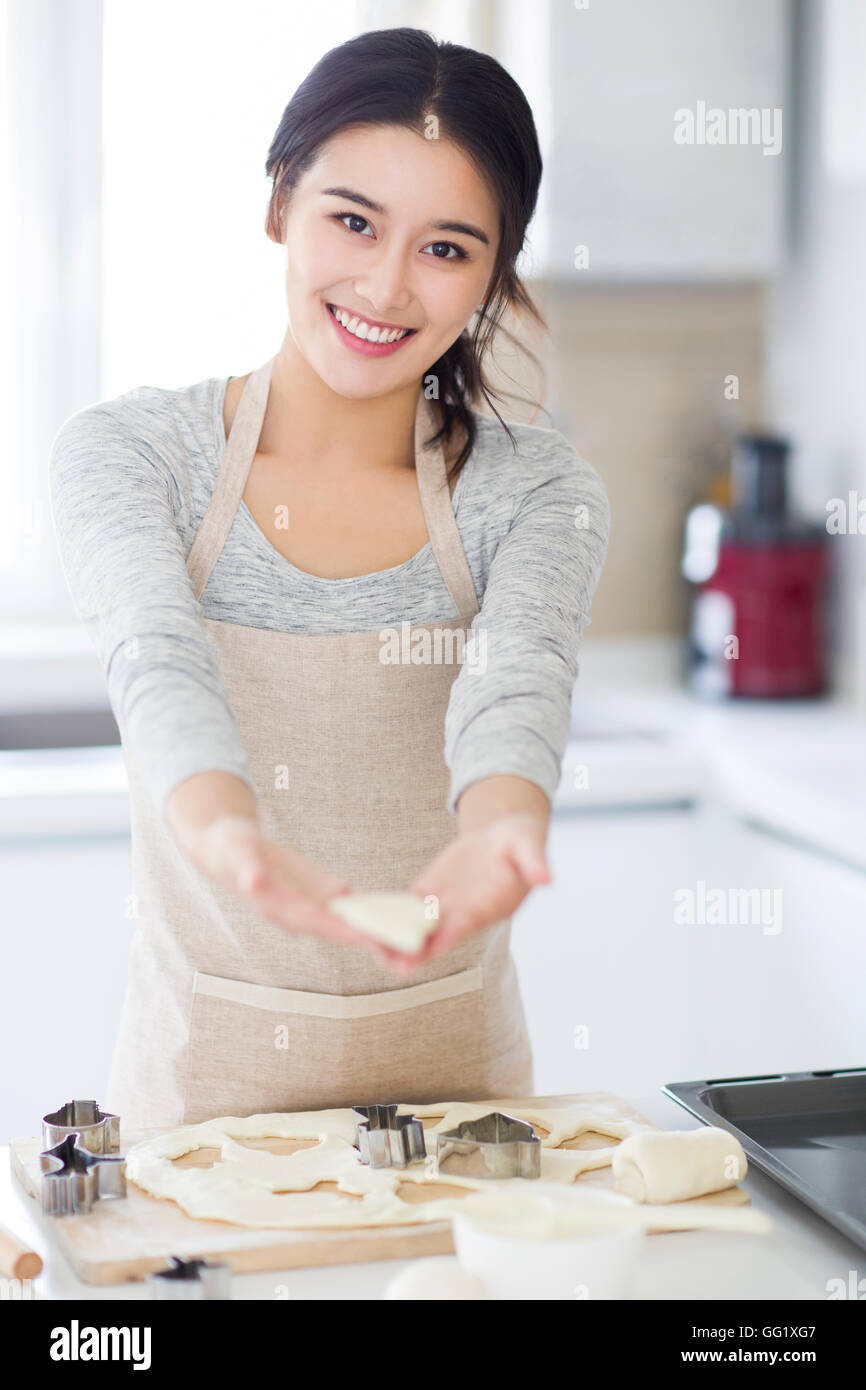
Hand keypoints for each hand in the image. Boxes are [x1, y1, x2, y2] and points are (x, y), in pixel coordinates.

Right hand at [191, 814, 393, 962]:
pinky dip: (369, 911)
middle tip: (405, 944)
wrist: (228, 846)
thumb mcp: (235, 853)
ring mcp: (309, 905)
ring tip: (409, 935)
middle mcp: (297, 913)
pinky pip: (347, 905)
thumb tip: (254, 882)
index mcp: (278, 907)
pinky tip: (394, 913)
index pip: (316, 923)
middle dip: (369, 937)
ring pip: (346, 922)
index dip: (343, 931)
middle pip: (338, 929)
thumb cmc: (230, 849)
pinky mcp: (317, 893)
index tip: (372, 938)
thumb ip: (246, 869)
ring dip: (374, 931)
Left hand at [378, 813, 550, 975]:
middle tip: (391, 965)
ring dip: (396, 937)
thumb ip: (536, 862)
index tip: (427, 954)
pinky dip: (387, 913)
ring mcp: (446, 903)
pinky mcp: (430, 891)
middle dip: (415, 951)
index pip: (466, 926)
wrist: (504, 834)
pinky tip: (366, 919)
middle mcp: (465, 911)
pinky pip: (405, 906)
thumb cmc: (523, 840)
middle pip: (437, 935)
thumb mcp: (530, 845)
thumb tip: (547, 878)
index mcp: (490, 905)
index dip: (445, 940)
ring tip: (369, 945)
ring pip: (415, 925)